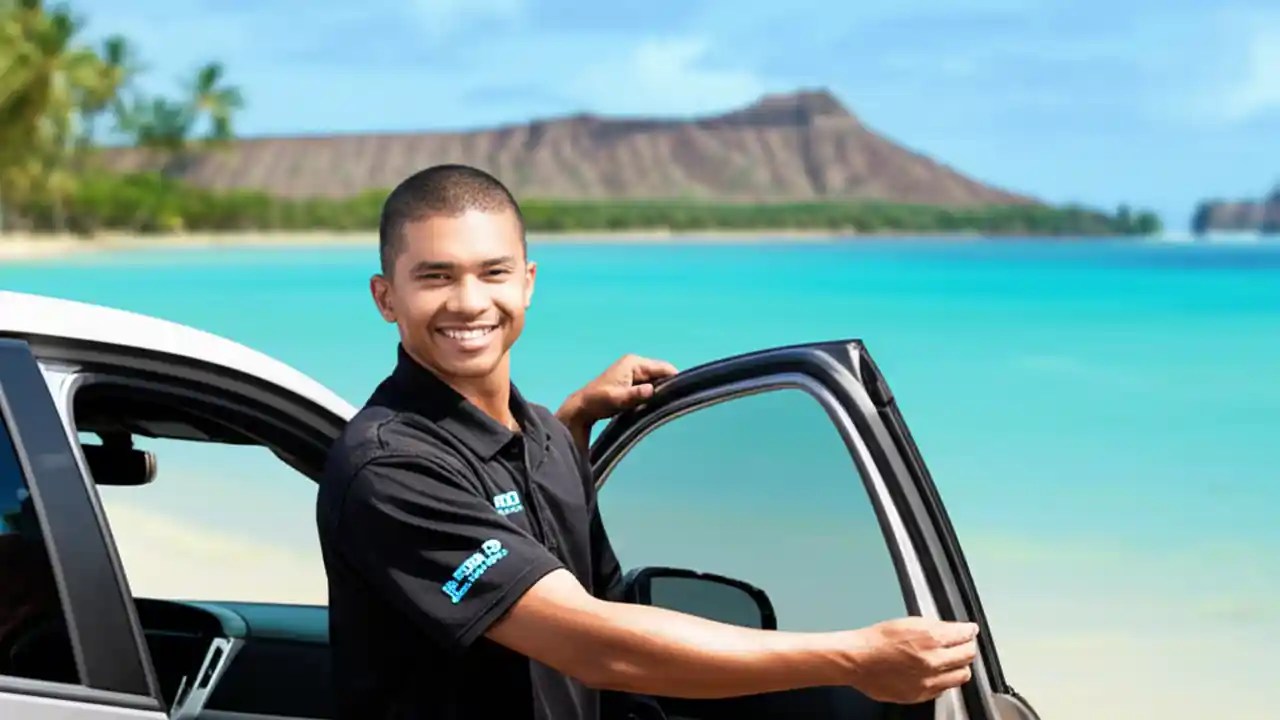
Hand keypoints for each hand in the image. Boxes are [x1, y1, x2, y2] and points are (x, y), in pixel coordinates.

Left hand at [556, 354, 677, 449]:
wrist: (582, 407)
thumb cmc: (598, 401)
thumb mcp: (617, 399)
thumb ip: (635, 394)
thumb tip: (652, 390)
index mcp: (634, 363)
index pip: (664, 368)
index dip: (675, 379)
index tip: (685, 393)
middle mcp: (636, 364)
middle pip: (661, 373)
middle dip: (669, 386)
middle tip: (677, 403)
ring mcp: (633, 372)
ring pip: (656, 380)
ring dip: (661, 391)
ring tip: (669, 405)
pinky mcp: (631, 381)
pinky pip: (649, 385)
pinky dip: (654, 393)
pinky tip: (657, 405)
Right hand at [847, 617, 978, 703]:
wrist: (857, 660)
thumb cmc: (877, 640)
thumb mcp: (909, 622)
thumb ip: (936, 626)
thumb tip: (955, 629)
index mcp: (930, 639)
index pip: (964, 635)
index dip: (969, 631)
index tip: (970, 631)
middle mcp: (933, 662)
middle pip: (967, 656)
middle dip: (968, 647)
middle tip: (964, 644)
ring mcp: (928, 681)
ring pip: (961, 676)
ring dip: (960, 666)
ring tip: (952, 660)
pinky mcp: (920, 695)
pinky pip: (944, 689)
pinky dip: (944, 680)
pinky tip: (936, 673)